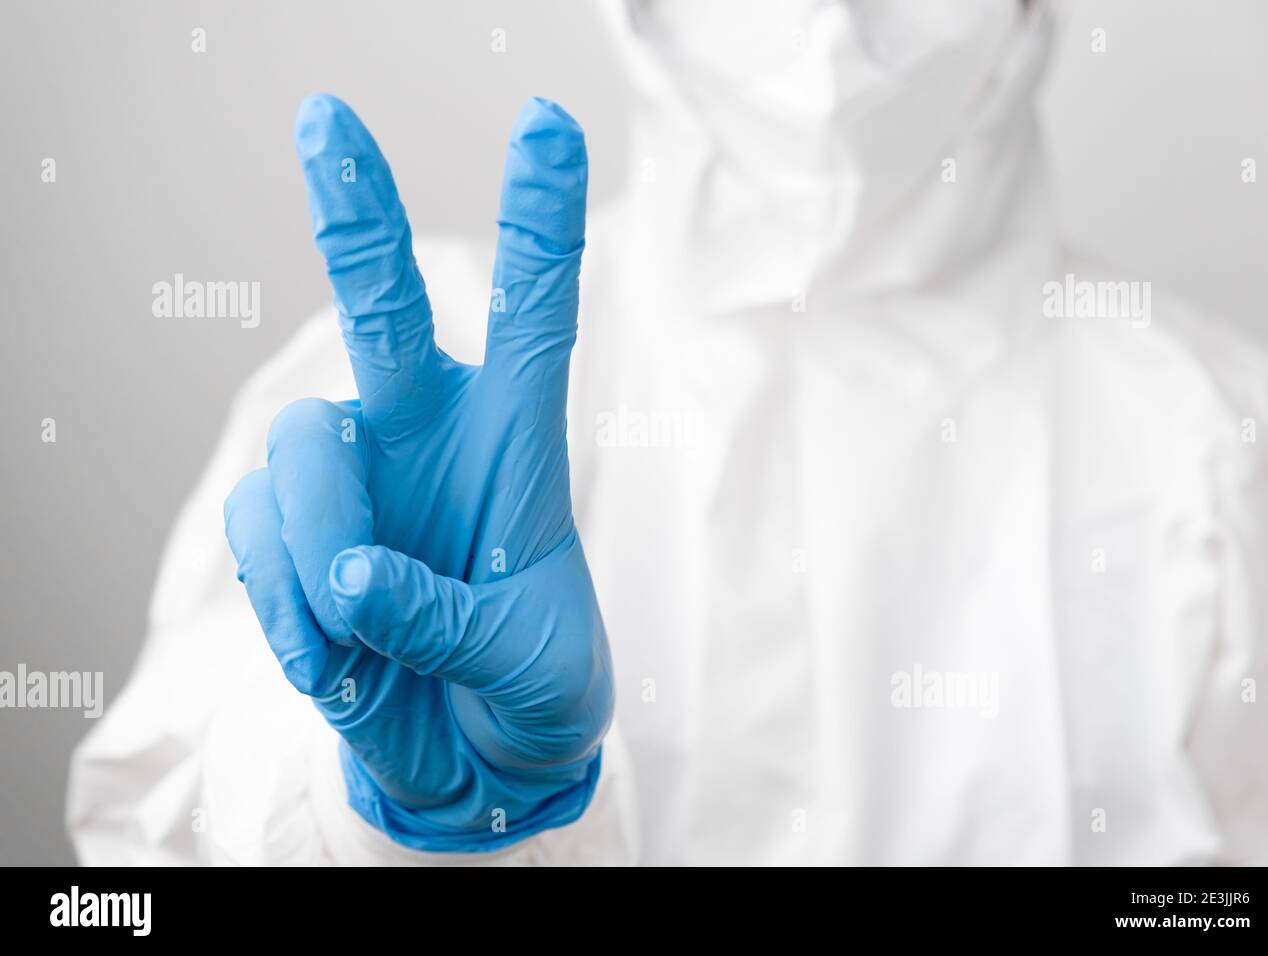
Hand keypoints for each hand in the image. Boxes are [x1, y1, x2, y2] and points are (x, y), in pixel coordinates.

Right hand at [222, 94, 612, 851]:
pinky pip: (257, 535)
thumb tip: (352, 579)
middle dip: (358, 215)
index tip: (547, 125)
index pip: (536, 315)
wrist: (476, 756)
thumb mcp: (529, 660)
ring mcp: (354, 478)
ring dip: (316, 550)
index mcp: (519, 439)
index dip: (538, 223)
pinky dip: (283, 604)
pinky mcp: (294, 535)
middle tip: (326, 121)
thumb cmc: (533, 686)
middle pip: (383, 307)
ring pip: (298, 448)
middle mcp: (429, 433)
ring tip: (354, 648)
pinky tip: (329, 662)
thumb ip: (448, 619)